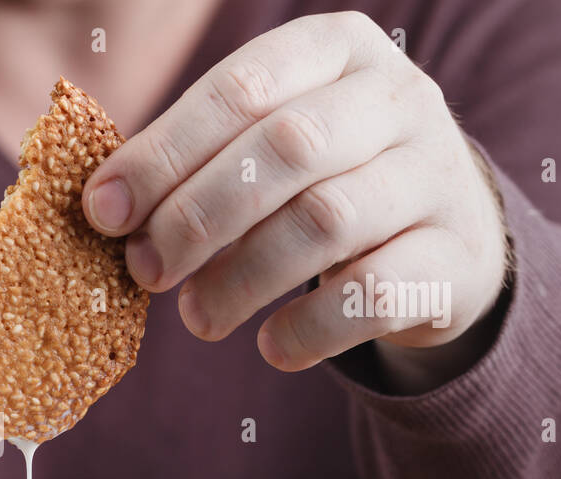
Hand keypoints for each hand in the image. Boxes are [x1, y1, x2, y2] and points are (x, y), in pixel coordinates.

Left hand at [83, 11, 508, 374]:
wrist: (445, 236)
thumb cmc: (322, 183)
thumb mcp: (266, 148)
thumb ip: (195, 162)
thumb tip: (103, 206)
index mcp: (334, 50)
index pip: (240, 87)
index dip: (163, 154)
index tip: (103, 212)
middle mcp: (396, 97)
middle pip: (285, 149)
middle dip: (197, 217)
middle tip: (146, 271)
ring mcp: (436, 173)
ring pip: (326, 221)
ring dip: (242, 279)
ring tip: (197, 316)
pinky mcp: (457, 256)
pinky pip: (374, 294)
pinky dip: (309, 327)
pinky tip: (271, 346)